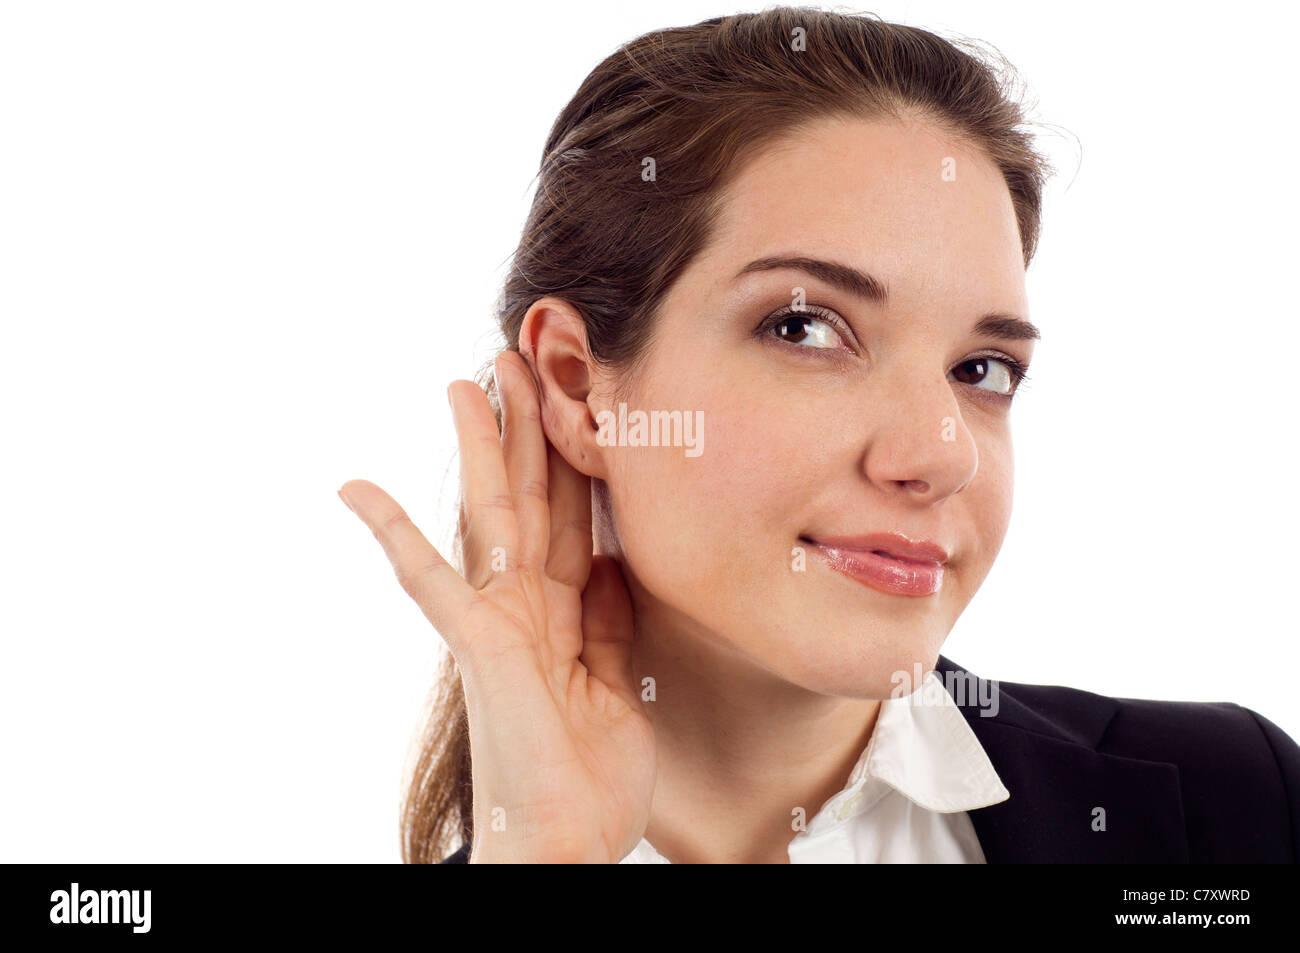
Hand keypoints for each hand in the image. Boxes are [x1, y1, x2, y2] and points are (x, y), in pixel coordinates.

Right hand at [338, 350, 654, 862]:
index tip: (580, 401)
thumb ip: (608, 620)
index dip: (575, 458)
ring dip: (479, 447)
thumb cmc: (589, 776)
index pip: (571, 518)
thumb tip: (611, 561)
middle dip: (531, 427)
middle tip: (524, 358)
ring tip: (465, 382)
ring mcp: (498, 619)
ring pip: (490, 515)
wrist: (565, 844)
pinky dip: (393, 534)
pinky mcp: (477, 642)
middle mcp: (527, 605)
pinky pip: (429, 582)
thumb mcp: (614, 681)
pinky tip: (355, 486)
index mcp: (563, 613)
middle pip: (532, 497)